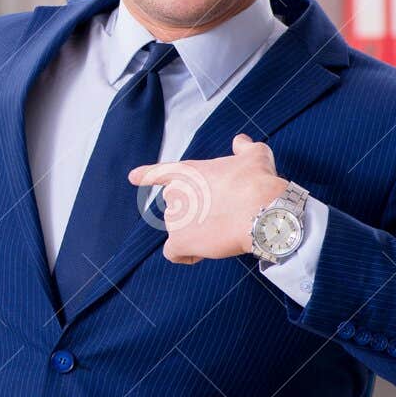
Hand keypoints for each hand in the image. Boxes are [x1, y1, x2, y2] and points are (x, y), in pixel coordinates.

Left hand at [127, 134, 287, 264]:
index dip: (146, 175)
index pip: (158, 172)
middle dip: (194, 213)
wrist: (261, 211)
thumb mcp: (255, 156)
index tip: (133, 177)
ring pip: (180, 230)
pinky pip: (174, 253)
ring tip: (224, 232)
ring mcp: (173, 218)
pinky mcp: (179, 241)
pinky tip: (201, 253)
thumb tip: (241, 141)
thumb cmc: (258, 182)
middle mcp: (173, 193)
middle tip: (222, 215)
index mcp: (186, 172)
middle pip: (177, 207)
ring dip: (196, 234)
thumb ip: (243, 148)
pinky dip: (186, 255)